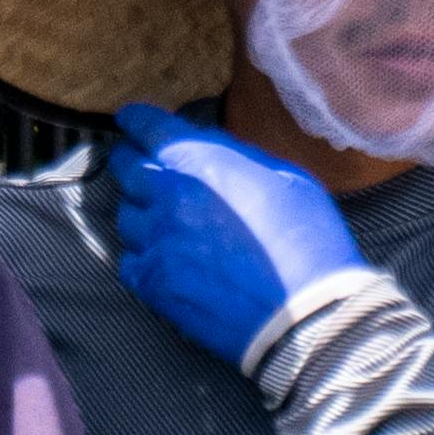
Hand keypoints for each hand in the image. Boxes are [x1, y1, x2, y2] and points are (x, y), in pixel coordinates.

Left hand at [106, 100, 360, 366]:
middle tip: (141, 165)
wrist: (307, 315)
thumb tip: (211, 153)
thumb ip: (235, 157)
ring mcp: (157, 243)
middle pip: (126, 167)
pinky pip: (129, 260)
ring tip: (160, 216)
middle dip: (133, 161)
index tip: (131, 120)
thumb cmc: (308, 243)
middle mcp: (169, 197)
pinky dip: (141, 254)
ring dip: (140, 210)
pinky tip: (162, 256)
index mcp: (200, 162)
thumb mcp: (284, 176)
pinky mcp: (154, 286)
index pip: (147, 126)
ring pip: (126, 215)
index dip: (136, 120)